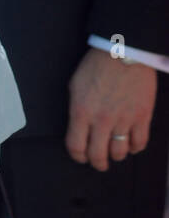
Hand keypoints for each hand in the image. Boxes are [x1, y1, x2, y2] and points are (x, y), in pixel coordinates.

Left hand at [65, 47, 156, 170]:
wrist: (122, 53)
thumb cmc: (95, 66)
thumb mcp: (74, 86)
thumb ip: (76, 109)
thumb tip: (78, 127)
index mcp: (81, 112)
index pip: (76, 146)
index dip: (77, 156)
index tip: (80, 157)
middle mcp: (101, 120)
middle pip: (98, 155)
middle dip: (97, 163)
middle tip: (99, 163)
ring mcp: (124, 120)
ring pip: (120, 152)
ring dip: (116, 156)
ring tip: (114, 153)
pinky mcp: (142, 117)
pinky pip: (140, 142)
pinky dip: (136, 147)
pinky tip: (132, 144)